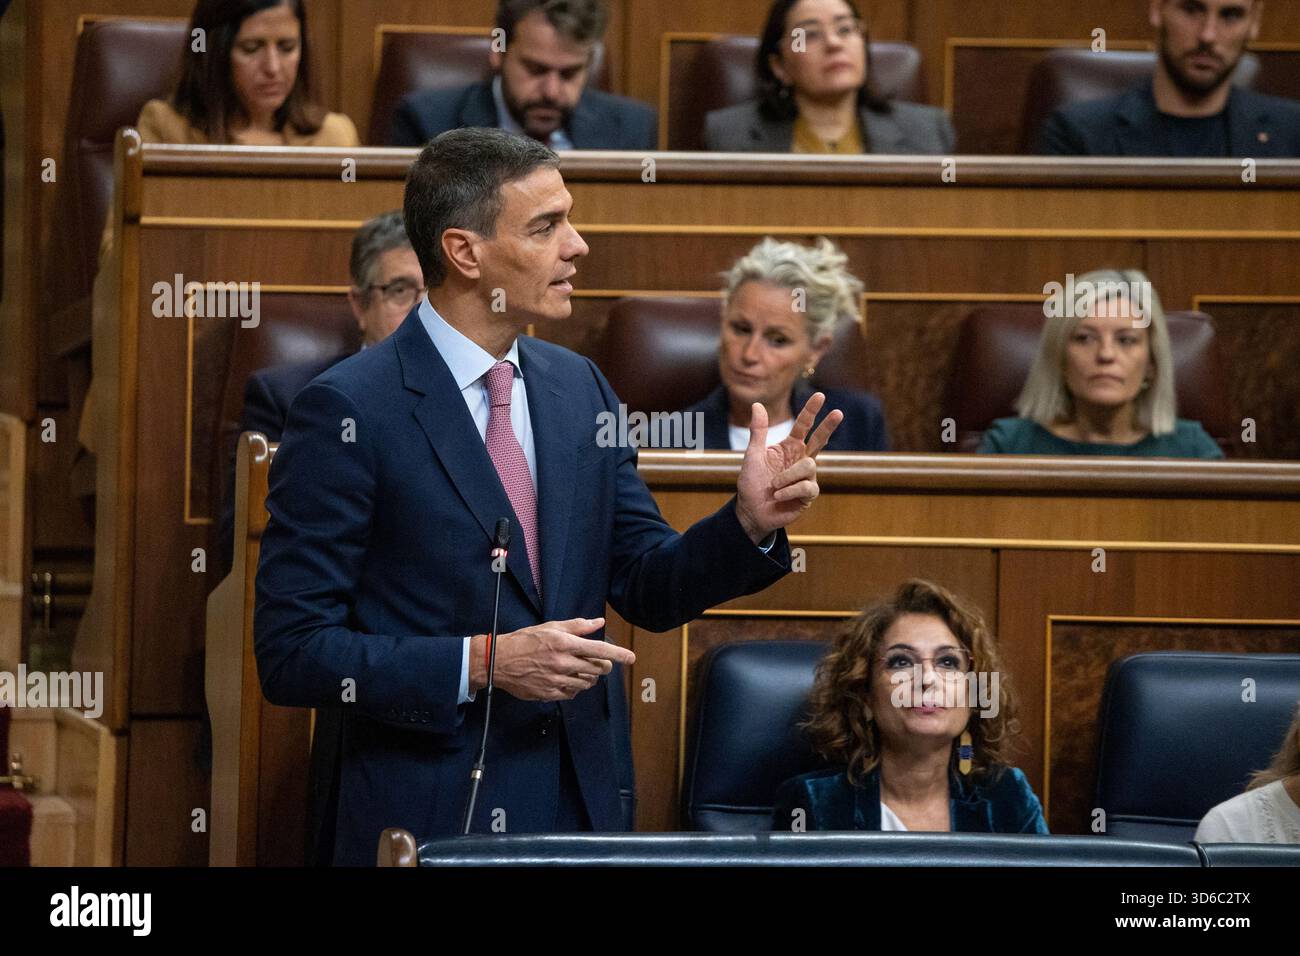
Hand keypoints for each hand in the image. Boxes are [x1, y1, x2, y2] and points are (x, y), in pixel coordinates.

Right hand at [470, 617, 635, 700]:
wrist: (499, 661)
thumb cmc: (525, 641)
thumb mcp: (550, 627)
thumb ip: (577, 626)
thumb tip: (598, 623)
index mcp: (564, 644)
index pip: (599, 650)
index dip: (618, 654)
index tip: (631, 658)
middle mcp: (563, 663)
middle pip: (597, 669)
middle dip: (603, 666)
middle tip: (598, 662)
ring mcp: (557, 680)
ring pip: (587, 683)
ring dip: (589, 677)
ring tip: (578, 669)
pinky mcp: (550, 693)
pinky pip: (573, 693)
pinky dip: (575, 687)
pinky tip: (566, 679)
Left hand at [735, 392, 841, 544]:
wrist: (751, 511)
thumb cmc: (752, 483)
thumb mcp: (752, 455)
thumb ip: (758, 431)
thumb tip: (757, 405)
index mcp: (790, 447)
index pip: (803, 425)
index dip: (811, 411)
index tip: (820, 396)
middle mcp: (801, 459)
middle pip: (820, 439)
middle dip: (828, 426)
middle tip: (838, 412)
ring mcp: (807, 477)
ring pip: (809, 466)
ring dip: (788, 475)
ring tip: (774, 485)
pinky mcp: (808, 495)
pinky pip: (806, 486)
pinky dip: (789, 490)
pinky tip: (779, 495)